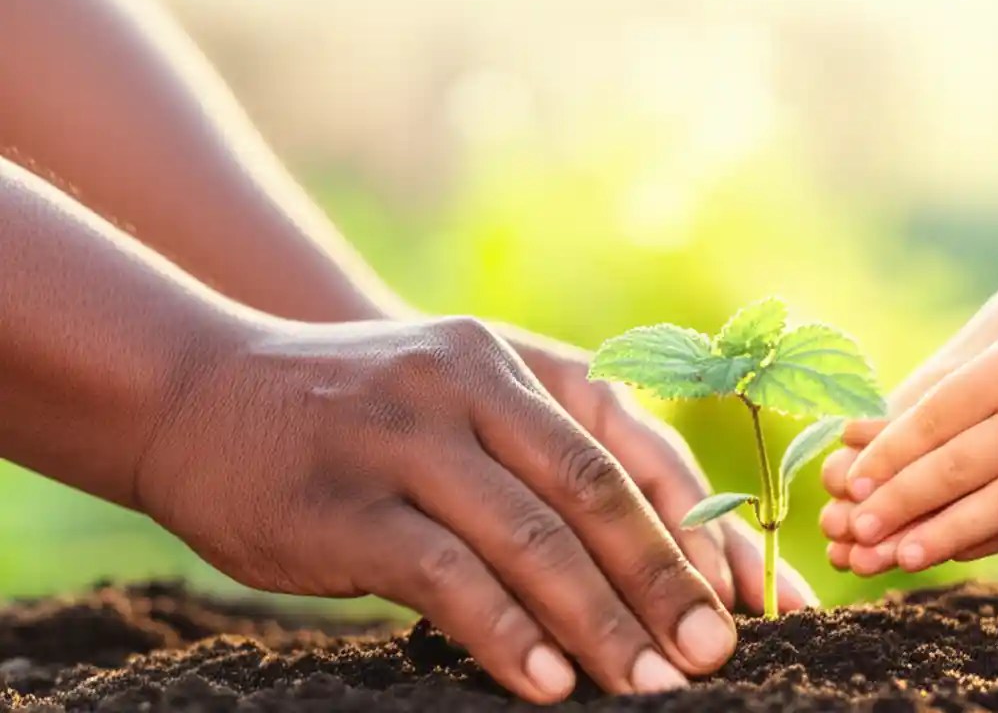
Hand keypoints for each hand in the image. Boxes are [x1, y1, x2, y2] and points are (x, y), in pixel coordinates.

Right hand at [134, 316, 736, 702]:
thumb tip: (660, 554)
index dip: (699, 525)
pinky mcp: (345, 501)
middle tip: (714, 656)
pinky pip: (445, 573)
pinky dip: (504, 632)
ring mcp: (404, 436)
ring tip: (652, 686)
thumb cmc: (364, 412)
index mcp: (515, 359)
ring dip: (599, 620)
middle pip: (594, 492)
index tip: (750, 600)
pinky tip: (545, 683)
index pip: (634, 442)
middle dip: (663, 582)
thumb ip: (549, 452)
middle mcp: (469, 381)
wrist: (204, 390)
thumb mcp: (462, 398)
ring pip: (530, 535)